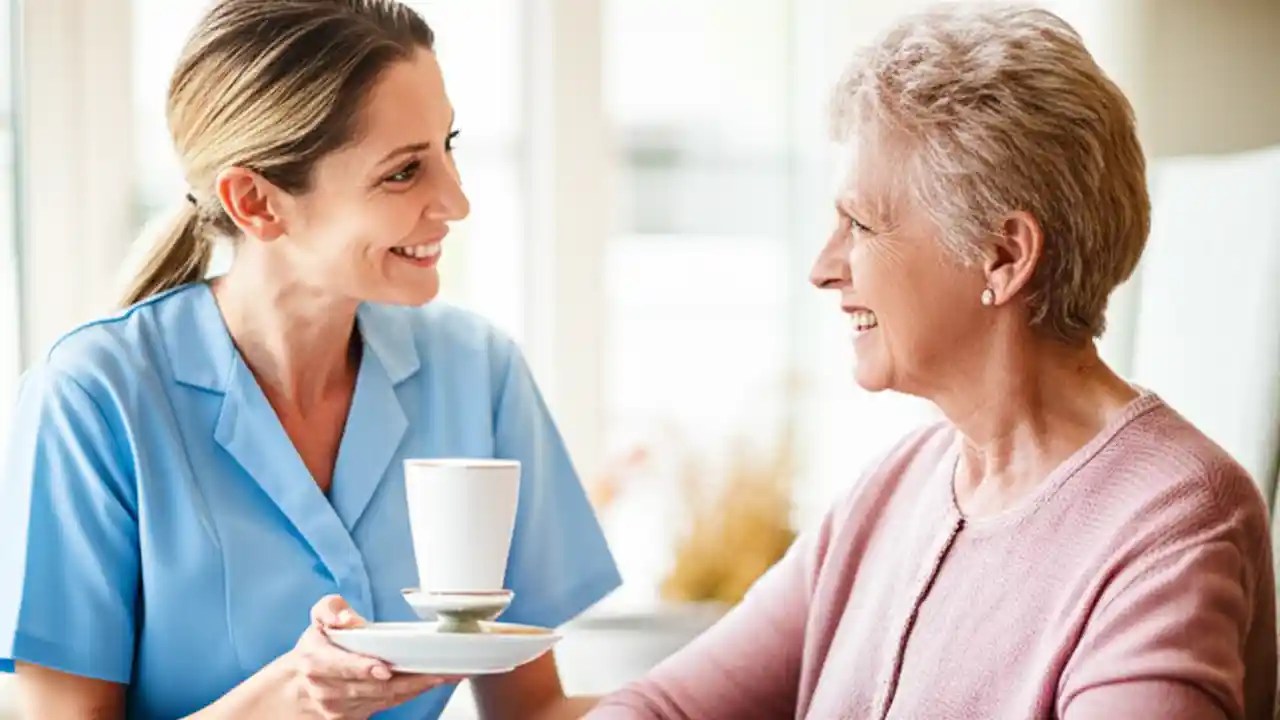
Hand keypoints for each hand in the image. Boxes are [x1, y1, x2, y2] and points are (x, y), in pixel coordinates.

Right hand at [279, 594, 460, 718]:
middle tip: (438, 670)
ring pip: (386, 699)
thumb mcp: (317, 621)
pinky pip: (389, 705)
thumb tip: (347, 618)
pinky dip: (412, 693)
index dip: (363, 668)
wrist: (298, 689)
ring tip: (444, 674)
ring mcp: (341, 709)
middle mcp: (328, 689)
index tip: (384, 668)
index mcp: (316, 661)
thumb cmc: (315, 651)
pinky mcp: (355, 718)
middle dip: (408, 679)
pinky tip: (431, 682)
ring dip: (418, 687)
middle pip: (373, 687)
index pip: (342, 666)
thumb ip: (330, 610)